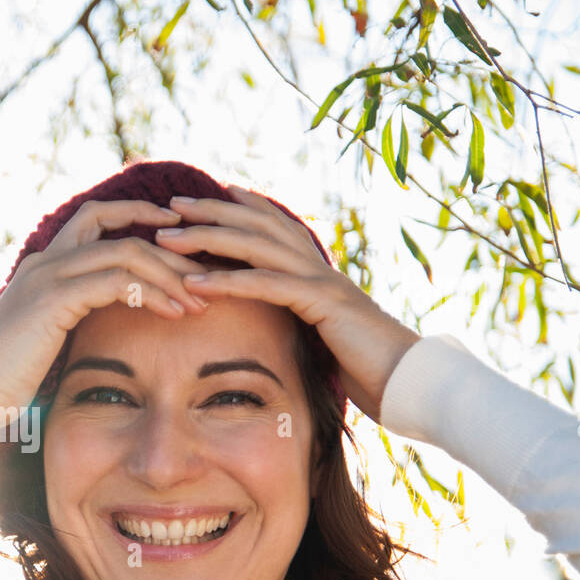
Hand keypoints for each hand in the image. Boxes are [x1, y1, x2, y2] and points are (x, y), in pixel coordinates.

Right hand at [0, 199, 211, 432]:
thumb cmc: (8, 378)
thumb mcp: (47, 338)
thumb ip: (74, 318)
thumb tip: (111, 322)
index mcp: (44, 266)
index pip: (96, 219)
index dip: (138, 217)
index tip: (176, 237)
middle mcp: (46, 262)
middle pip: (115, 227)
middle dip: (165, 245)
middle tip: (202, 272)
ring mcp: (48, 277)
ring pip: (124, 252)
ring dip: (168, 274)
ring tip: (197, 300)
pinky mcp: (53, 300)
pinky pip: (117, 283)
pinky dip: (152, 294)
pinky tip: (173, 312)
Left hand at [159, 184, 420, 423]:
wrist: (411, 382)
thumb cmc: (368, 369)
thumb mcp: (326, 340)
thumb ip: (303, 322)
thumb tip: (281, 326)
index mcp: (318, 273)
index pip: (275, 228)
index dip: (241, 207)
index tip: (207, 196)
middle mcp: (318, 268)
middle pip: (258, 226)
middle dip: (213, 212)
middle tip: (172, 204)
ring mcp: (321, 282)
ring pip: (256, 246)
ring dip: (208, 238)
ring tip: (168, 237)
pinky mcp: (322, 303)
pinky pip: (267, 286)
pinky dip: (228, 281)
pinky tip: (194, 281)